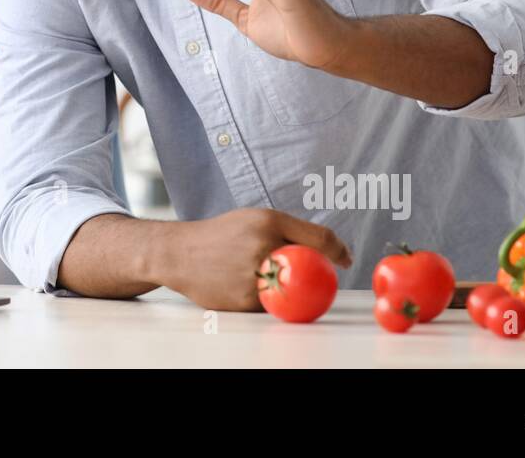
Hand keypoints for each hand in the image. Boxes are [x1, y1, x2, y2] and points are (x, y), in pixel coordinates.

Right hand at [160, 208, 352, 311]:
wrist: (179, 253)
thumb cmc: (221, 234)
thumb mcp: (255, 220)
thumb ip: (290, 232)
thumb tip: (332, 251)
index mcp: (268, 222)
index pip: (319, 238)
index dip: (338, 251)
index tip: (346, 260)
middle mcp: (264, 246)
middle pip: (309, 269)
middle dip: (314, 275)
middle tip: (314, 278)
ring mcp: (254, 275)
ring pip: (291, 290)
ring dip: (288, 290)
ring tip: (264, 278)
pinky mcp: (245, 300)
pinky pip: (271, 305)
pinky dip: (267, 300)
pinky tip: (246, 287)